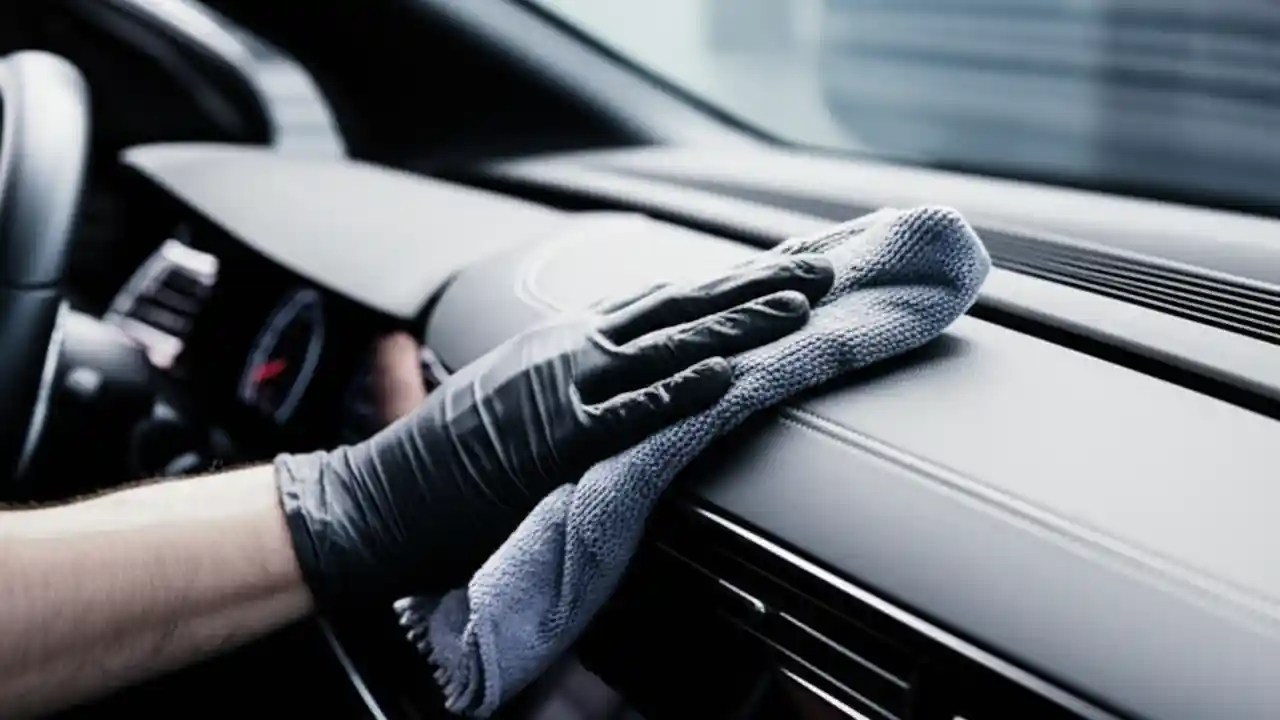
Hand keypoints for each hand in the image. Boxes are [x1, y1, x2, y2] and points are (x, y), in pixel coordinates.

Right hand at [274, 254, 834, 605]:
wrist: (381, 494)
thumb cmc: (446, 452)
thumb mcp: (511, 390)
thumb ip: (563, 369)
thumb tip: (607, 361)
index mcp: (564, 339)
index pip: (660, 299)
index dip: (723, 282)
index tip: (775, 267)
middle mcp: (569, 349)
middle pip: (677, 306)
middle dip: (751, 286)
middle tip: (816, 270)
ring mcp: (561, 390)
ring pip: (665, 346)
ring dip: (735, 325)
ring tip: (797, 310)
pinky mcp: (552, 440)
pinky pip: (626, 413)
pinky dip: (675, 392)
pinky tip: (721, 377)